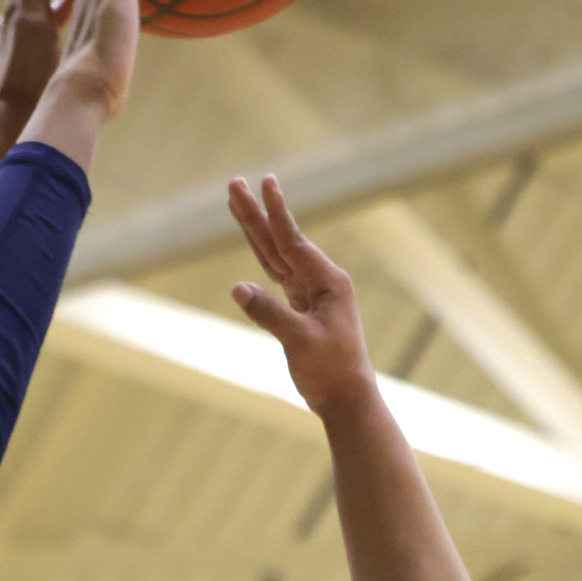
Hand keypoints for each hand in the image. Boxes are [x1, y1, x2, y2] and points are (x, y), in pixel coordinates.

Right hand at [229, 174, 374, 418]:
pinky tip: (253, 241)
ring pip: (275, 255)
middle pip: (280, 240)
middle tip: (235, 183)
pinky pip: (276, 275)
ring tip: (238, 203)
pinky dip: (261, 258)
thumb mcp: (300, 341)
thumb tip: (237, 288)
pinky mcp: (301, 308)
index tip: (265, 181)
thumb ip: (270, 313)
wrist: (346, 399)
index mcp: (327, 281)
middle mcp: (320, 281)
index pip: (293, 241)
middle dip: (256, 213)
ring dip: (256, 230)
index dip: (276, 212)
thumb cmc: (330, 371)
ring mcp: (311, 293)